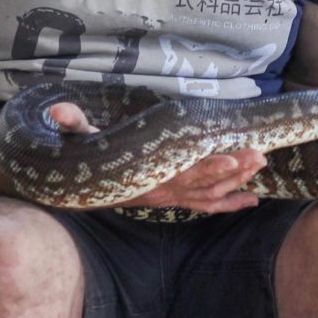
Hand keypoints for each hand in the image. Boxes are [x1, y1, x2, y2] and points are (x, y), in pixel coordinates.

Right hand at [45, 102, 266, 213]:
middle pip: (203, 184)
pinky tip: (251, 200)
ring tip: (259, 164)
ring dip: (236, 182)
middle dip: (233, 171)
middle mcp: (161, 191)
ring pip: (209, 194)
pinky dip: (229, 204)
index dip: (207, 167)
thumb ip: (73, 125)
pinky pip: (205, 206)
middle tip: (259, 155)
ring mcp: (169, 197)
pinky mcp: (173, 200)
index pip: (181, 174)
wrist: (79, 192)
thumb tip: (57, 111)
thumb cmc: (86, 161)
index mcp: (146, 177)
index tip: (231, 157)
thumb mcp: (78, 141)